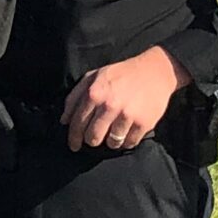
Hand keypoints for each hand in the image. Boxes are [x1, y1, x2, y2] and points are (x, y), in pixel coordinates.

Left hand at [61, 46, 188, 151]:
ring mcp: (127, 115)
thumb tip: (64, 120)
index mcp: (94, 93)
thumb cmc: (120, 74)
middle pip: (93, 137)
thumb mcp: (93, 77)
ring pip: (111, 143)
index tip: (74, 145)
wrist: (154, 71)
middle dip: (91, 140)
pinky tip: (126, 133)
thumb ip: (75, 97)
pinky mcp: (143, 123)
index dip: (73, 138)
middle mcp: (109, 105)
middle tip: (94, 139)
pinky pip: (129, 143)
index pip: (77, 123)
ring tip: (113, 134)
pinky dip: (126, 141)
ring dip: (110, 142)